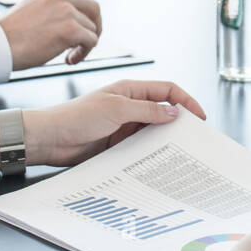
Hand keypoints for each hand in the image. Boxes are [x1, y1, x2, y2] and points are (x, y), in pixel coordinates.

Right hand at [0, 0, 102, 69]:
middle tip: (86, 42)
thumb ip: (56, 7)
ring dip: (85, 45)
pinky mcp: (70, 29)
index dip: (87, 15)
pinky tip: (69, 59)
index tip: (82, 29)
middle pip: (94, 8)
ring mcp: (67, 11)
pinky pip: (91, 41)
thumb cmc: (12, 33)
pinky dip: (83, 53)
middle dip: (95, 26)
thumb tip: (77, 19)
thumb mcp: (36, 7)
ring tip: (69, 55)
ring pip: (92, 28)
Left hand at [24, 80, 206, 167]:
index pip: (167, 90)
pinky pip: (141, 146)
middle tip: (193, 137)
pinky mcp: (118, 142)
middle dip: (179, 121)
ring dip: (165, 139)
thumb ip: (147, 111)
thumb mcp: (116, 109)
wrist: (50, 139)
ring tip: (178, 151)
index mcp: (131, 90)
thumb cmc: (76, 117)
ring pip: (154, 130)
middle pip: (163, 110)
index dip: (185, 101)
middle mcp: (130, 105)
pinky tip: (157, 160)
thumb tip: (174, 112)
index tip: (199, 116)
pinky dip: (151, 151)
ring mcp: (125, 125)